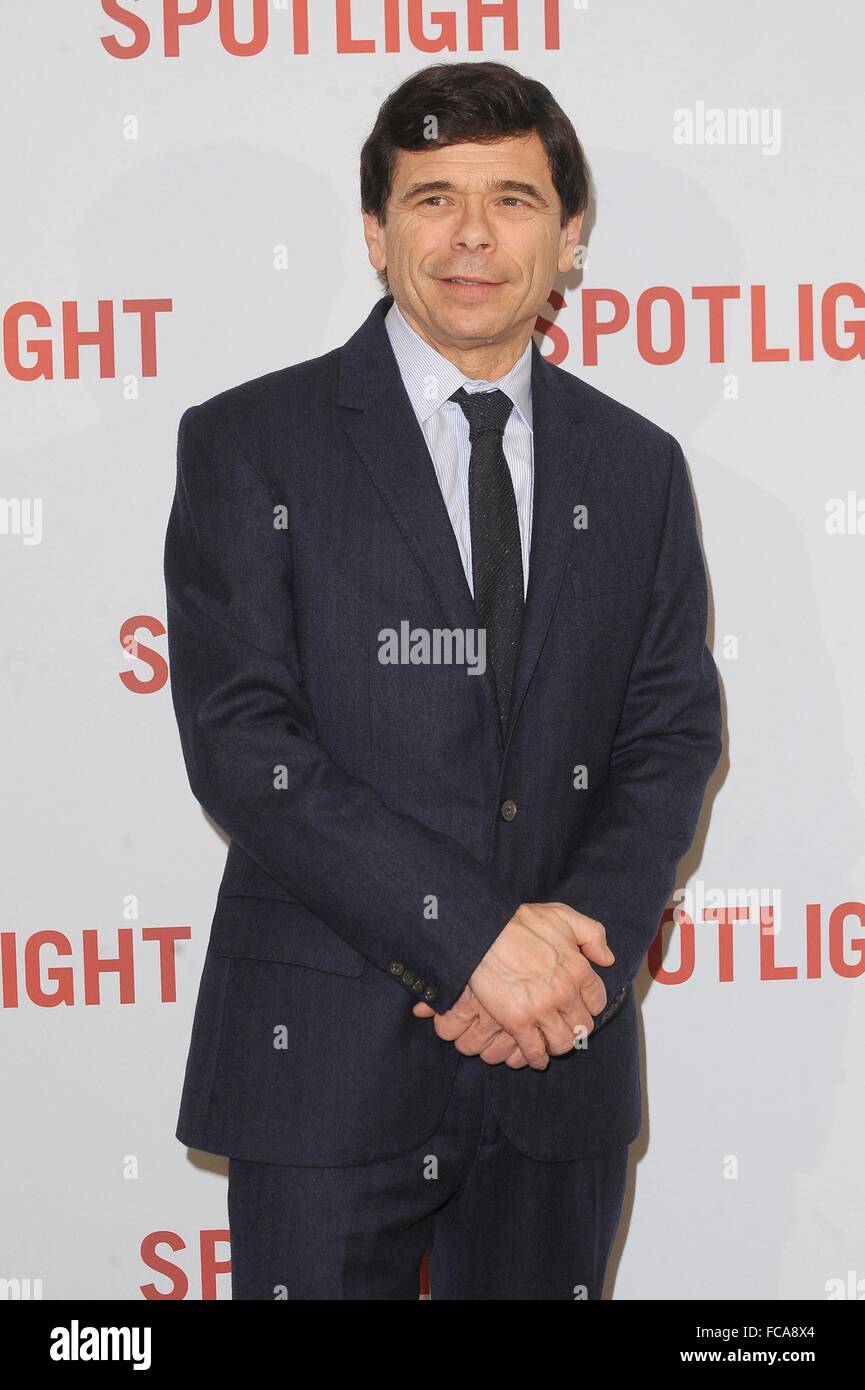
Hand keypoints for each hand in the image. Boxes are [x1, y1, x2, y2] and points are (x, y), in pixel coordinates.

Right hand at [415, 902, 613, 1070]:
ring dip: (557, 1045)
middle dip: (574, 1028)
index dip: (587, 1006)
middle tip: (563, 1026)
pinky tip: (534, 1056)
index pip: (596, 1002)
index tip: (576, 1006)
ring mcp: (542, 1009)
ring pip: (562, 1043)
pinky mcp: (518, 1021)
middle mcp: (565, 992)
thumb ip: (592, 934)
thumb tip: (607, 959)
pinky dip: (536, 1058)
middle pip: (582, 1026)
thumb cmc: (519, 921)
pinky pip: (534, 1051)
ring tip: (550, 1042)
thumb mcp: (562, 915)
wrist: (483, 930)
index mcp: (578, 969)